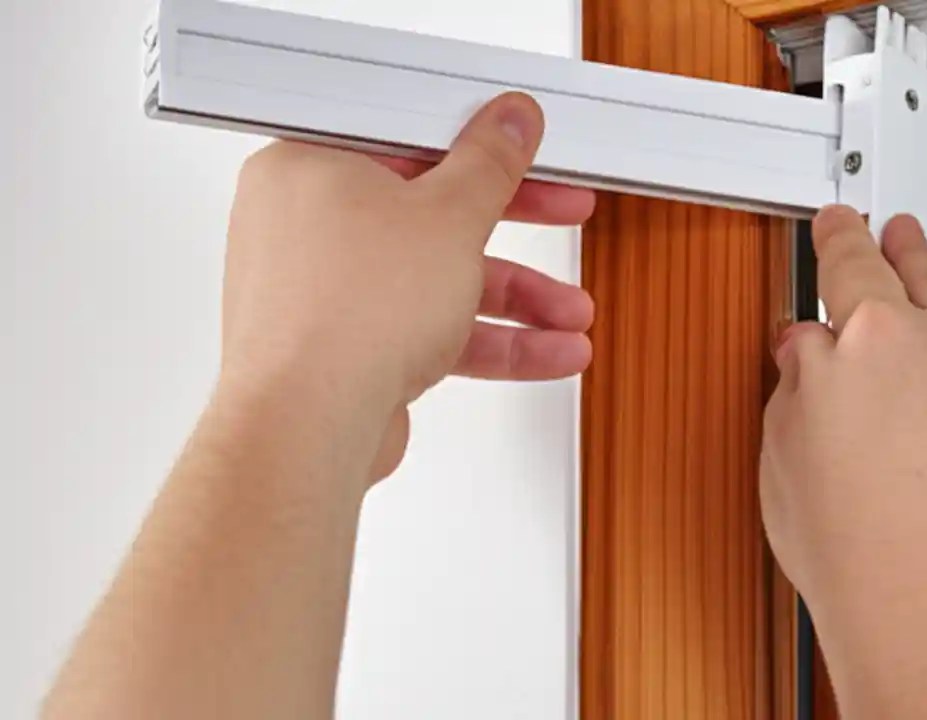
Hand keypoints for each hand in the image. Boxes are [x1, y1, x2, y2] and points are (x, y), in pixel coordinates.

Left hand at [219, 93, 594, 483]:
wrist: (306, 426)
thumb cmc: (347, 315)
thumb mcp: (449, 218)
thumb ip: (489, 166)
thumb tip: (509, 123)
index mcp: (310, 165)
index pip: (409, 137)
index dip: (478, 144)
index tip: (524, 154)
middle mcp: (307, 225)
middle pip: (429, 212)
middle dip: (514, 232)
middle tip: (562, 213)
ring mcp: (322, 291)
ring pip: (433, 280)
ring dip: (512, 299)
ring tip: (569, 314)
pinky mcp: (341, 347)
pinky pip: (421, 328)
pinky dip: (480, 340)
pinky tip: (542, 352)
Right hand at [761, 207, 926, 716]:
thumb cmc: (848, 544)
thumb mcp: (784, 449)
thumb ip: (800, 382)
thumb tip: (809, 353)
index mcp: (871, 334)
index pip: (850, 263)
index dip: (840, 237)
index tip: (840, 223)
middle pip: (921, 275)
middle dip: (903, 247)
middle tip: (897, 228)